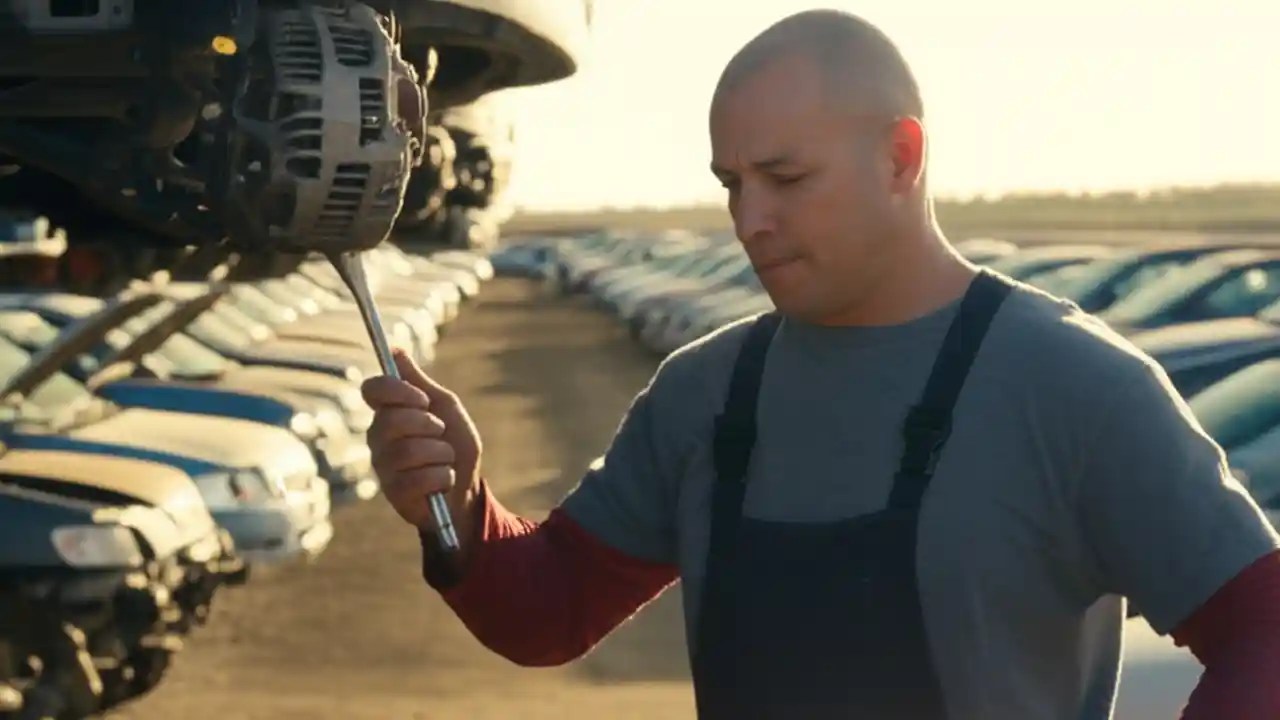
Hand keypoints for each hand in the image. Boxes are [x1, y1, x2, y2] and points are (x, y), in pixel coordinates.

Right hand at [361, 348, 482, 535]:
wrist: (466, 489)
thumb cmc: (454, 445)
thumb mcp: (444, 407)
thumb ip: (418, 382)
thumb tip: (395, 349)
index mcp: (388, 412)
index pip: (372, 389)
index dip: (397, 391)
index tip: (423, 400)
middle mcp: (377, 437)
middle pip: (392, 419)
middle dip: (429, 426)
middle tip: (440, 435)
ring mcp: (382, 466)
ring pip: (409, 450)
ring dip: (441, 454)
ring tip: (444, 460)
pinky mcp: (393, 493)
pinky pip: (418, 478)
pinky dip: (442, 477)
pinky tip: (441, 482)